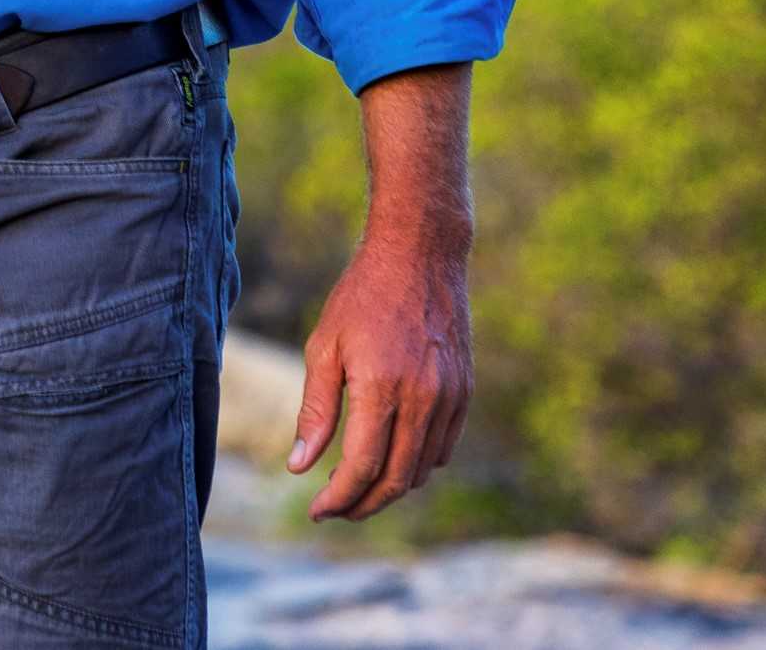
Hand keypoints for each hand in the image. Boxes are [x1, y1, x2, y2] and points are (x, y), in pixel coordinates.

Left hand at [287, 229, 471, 520]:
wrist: (419, 256)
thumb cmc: (361, 297)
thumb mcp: (324, 346)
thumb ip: (315, 411)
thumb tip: (300, 466)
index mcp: (382, 387)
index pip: (362, 467)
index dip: (339, 497)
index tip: (317, 510)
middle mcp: (423, 399)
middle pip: (396, 479)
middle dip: (364, 504)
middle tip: (335, 510)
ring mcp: (450, 398)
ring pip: (422, 469)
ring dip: (390, 488)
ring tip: (357, 487)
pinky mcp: (465, 392)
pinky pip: (444, 448)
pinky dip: (418, 465)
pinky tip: (392, 458)